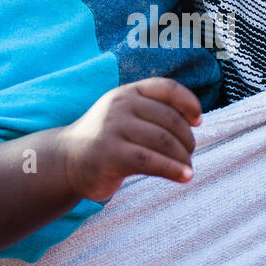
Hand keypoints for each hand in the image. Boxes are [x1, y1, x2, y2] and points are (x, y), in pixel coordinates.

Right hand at [60, 78, 201, 202]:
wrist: (67, 160)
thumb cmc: (106, 139)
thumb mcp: (126, 115)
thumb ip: (153, 110)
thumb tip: (195, 120)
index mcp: (127, 92)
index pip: (167, 88)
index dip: (189, 103)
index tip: (198, 121)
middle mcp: (120, 105)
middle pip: (170, 120)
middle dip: (187, 139)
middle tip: (189, 155)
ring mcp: (113, 128)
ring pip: (163, 141)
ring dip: (183, 158)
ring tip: (187, 169)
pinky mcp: (111, 154)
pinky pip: (151, 161)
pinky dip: (173, 170)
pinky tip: (185, 177)